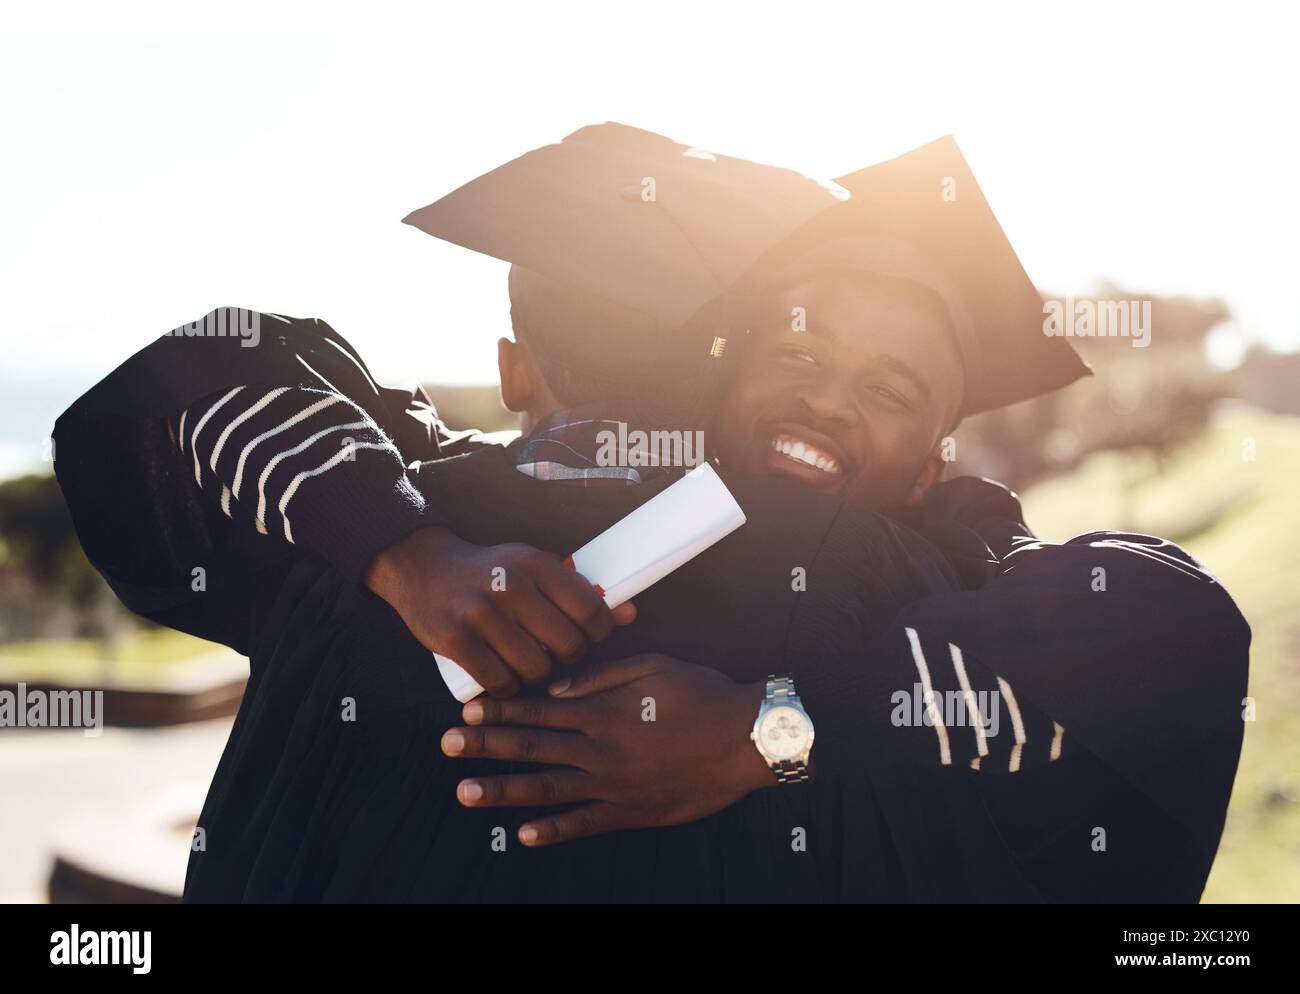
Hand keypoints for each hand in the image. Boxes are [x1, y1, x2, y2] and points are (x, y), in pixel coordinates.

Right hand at [363, 526, 634, 697]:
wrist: (423, 567)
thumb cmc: (493, 573)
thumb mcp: (535, 569)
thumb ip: (580, 591)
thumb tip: (630, 614)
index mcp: (537, 563)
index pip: (591, 610)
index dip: (598, 633)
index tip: (588, 637)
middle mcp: (511, 585)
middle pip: (568, 645)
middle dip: (570, 657)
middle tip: (558, 655)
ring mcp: (480, 613)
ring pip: (535, 669)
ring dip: (539, 678)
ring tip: (532, 667)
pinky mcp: (454, 640)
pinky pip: (500, 683)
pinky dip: (509, 689)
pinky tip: (507, 679)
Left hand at [438, 653, 779, 845]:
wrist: (746, 739)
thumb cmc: (702, 694)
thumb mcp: (651, 666)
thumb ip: (599, 675)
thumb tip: (554, 685)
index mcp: (602, 709)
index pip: (538, 708)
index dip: (500, 709)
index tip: (467, 709)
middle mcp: (600, 748)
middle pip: (532, 746)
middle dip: (485, 745)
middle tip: (445, 745)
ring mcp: (614, 784)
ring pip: (547, 788)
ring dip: (503, 790)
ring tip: (464, 792)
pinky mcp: (632, 811)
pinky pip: (585, 824)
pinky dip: (553, 830)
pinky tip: (522, 835)